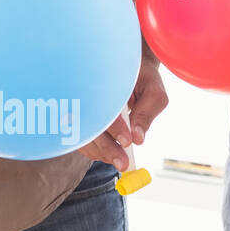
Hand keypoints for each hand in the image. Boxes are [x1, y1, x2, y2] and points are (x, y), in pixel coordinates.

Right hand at [78, 52, 167, 171]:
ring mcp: (77, 105)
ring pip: (81, 133)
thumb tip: (138, 139)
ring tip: (119, 160)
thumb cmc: (141, 77)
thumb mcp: (153, 89)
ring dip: (100, 152)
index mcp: (102, 80)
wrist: (126, 66)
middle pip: (87, 123)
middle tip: (123, 164)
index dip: (114, 126)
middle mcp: (84, 92)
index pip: (103, 105)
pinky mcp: (76, 117)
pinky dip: (94, 151)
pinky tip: (108, 154)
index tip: (127, 142)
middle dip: (106, 147)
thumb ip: (147, 111)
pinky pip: (80, 138)